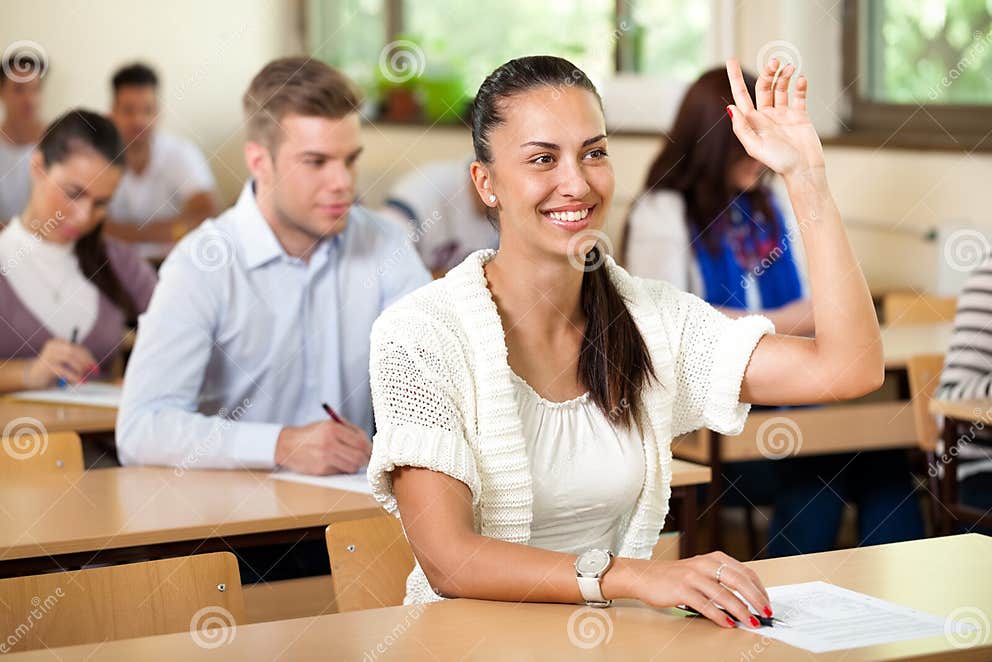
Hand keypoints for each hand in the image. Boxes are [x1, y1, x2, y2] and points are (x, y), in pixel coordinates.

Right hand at [24, 338, 98, 387]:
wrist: (32, 376)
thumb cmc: (52, 370)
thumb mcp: (66, 364)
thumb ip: (78, 363)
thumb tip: (94, 368)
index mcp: (59, 342)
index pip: (78, 348)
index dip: (89, 357)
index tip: (96, 367)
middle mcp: (53, 345)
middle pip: (74, 350)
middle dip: (86, 361)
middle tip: (93, 372)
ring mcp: (48, 354)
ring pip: (69, 357)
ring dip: (80, 368)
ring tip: (83, 377)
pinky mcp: (46, 365)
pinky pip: (63, 369)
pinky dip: (73, 375)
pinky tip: (78, 380)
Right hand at [275, 417, 371, 474]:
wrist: (288, 445)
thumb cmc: (312, 434)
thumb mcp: (328, 424)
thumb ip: (349, 430)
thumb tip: (368, 441)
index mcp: (332, 429)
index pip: (360, 442)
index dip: (369, 447)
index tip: (371, 449)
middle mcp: (328, 444)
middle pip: (359, 457)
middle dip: (366, 458)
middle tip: (367, 458)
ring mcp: (324, 459)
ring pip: (352, 467)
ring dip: (356, 465)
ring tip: (352, 459)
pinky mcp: (321, 470)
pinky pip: (341, 471)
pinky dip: (343, 468)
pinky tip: (337, 462)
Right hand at [624, 551, 771, 628]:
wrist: (644, 576)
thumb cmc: (674, 577)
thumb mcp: (701, 571)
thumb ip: (721, 581)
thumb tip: (746, 601)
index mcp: (714, 558)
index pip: (745, 572)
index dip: (759, 589)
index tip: (767, 603)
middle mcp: (705, 564)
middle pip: (739, 581)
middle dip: (756, 599)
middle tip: (766, 613)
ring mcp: (693, 576)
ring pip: (724, 594)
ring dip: (741, 611)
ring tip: (751, 622)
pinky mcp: (682, 589)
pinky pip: (705, 604)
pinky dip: (719, 616)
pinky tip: (728, 624)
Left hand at [725, 58, 824, 177]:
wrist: (804, 169)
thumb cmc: (778, 162)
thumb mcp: (755, 146)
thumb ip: (742, 127)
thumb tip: (730, 107)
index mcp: (752, 122)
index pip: (741, 95)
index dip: (735, 78)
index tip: (731, 60)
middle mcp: (766, 116)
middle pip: (763, 87)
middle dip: (767, 73)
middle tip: (774, 62)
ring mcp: (783, 114)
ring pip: (781, 88)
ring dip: (783, 76)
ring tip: (789, 68)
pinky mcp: (799, 115)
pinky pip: (798, 96)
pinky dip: (800, 86)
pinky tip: (801, 79)